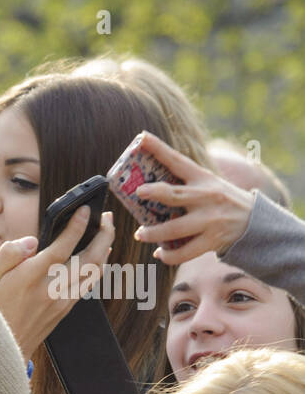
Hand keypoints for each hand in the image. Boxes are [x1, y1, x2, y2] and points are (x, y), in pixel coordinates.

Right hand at [0, 208, 114, 359]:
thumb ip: (7, 254)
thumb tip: (30, 240)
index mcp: (30, 277)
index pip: (62, 246)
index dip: (77, 226)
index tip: (84, 210)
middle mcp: (51, 290)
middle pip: (89, 258)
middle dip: (103, 234)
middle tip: (106, 218)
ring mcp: (61, 302)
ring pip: (94, 273)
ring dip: (105, 250)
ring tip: (106, 233)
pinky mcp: (64, 311)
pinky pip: (88, 285)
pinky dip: (97, 268)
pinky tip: (98, 259)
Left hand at [131, 132, 254, 265]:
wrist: (255, 221)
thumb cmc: (221, 201)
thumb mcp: (209, 184)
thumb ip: (185, 183)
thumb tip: (145, 184)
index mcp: (203, 178)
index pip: (178, 161)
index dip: (158, 149)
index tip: (141, 138)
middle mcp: (205, 197)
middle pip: (175, 195)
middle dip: (156, 193)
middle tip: (138, 193)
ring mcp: (209, 219)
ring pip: (174, 229)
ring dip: (153, 233)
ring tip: (140, 234)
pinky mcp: (212, 240)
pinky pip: (184, 251)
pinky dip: (168, 255)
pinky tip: (159, 254)